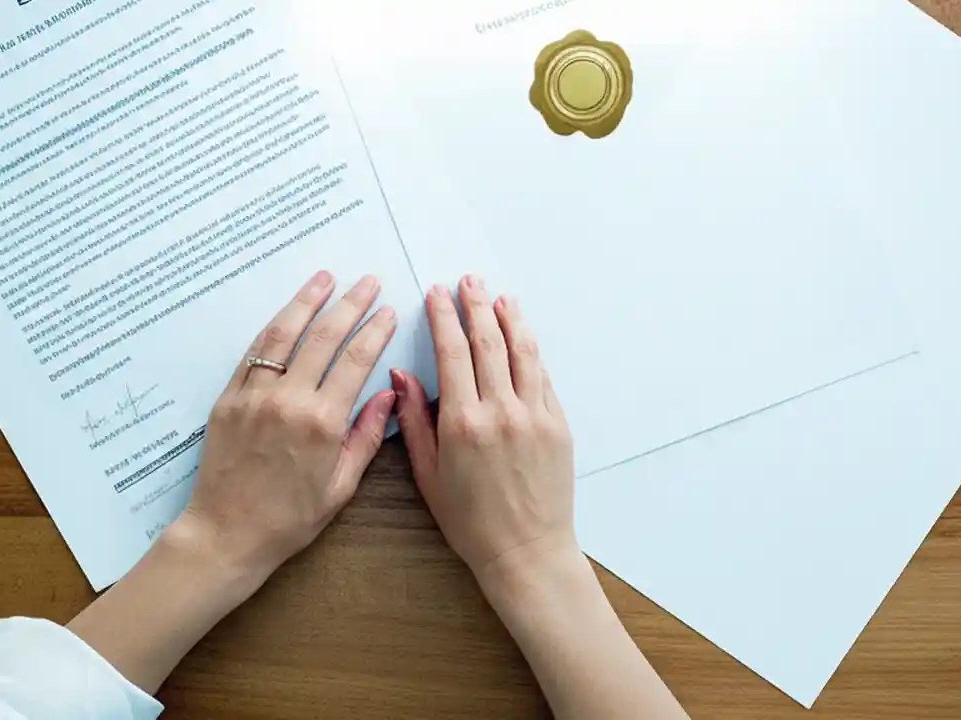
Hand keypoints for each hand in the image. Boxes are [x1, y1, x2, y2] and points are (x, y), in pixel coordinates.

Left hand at [180, 271, 398, 584]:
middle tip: (367, 281)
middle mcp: (289, 400)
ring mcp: (254, 396)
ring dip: (307, 302)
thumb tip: (389, 394)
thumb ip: (366, 435)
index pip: (355, 361)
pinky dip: (273, 329)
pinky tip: (287, 313)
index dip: (375, 331)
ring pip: (283, 336)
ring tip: (325, 278)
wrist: (227, 533)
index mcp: (323, 422)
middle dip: (349, 305)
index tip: (388, 310)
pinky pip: (253, 354)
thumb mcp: (342, 485)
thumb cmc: (291, 518)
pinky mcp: (228, 399)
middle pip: (323, 338)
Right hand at [391, 275, 577, 583]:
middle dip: (476, 306)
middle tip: (468, 280)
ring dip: (510, 319)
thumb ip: (413, 420)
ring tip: (500, 297)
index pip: (452, 353)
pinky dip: (531, 352)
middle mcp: (501, 411)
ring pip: (523, 352)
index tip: (437, 294)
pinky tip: (522, 337)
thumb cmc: (469, 521)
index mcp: (462, 422)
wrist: (525, 552)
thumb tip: (402, 375)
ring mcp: (535, 415)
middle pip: (489, 343)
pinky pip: (542, 377)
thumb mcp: (428, 474)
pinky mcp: (558, 425)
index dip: (444, 319)